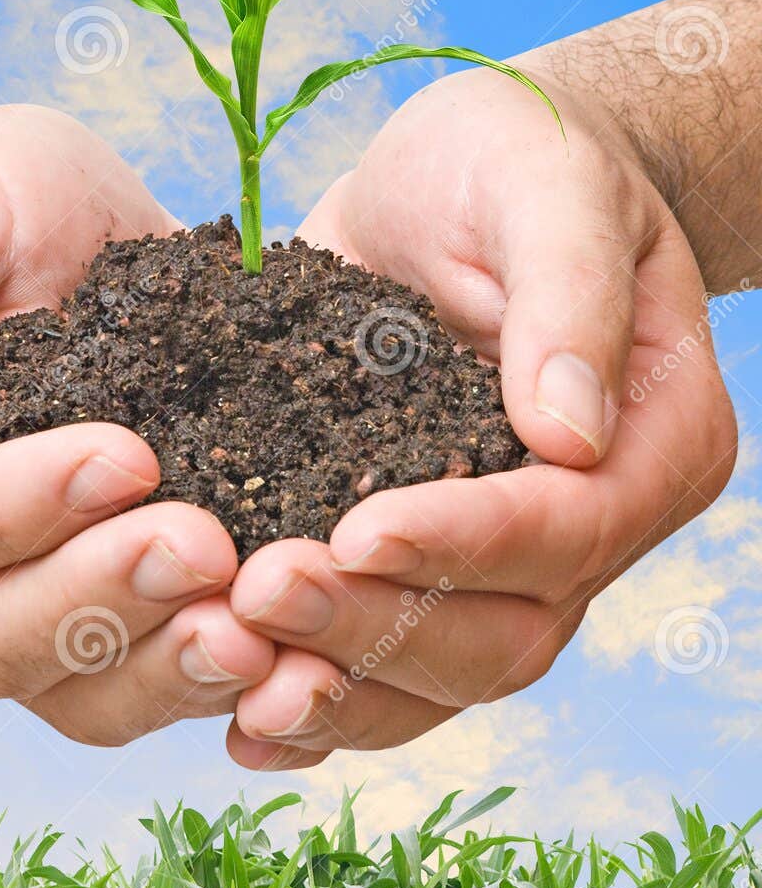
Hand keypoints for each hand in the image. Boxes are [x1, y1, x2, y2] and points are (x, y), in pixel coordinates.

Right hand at [0, 104, 274, 744]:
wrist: (62, 232)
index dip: (13, 510)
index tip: (128, 455)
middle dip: (102, 597)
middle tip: (207, 547)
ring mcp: (3, 619)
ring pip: (69, 692)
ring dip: (162, 668)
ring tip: (253, 631)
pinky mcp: (98, 637)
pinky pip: (141, 691)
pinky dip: (208, 682)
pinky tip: (282, 655)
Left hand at [224, 65, 737, 769]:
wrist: (462, 180)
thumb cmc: (520, 160)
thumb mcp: (548, 187)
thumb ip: (568, 296)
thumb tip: (569, 435)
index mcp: (654, 444)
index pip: (569, 526)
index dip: (468, 541)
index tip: (358, 528)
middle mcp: (591, 530)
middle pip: (504, 632)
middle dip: (380, 624)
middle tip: (262, 591)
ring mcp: (505, 567)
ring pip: (440, 680)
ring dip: (336, 687)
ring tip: (232, 673)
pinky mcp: (422, 572)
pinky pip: (384, 675)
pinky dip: (314, 706)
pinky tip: (235, 727)